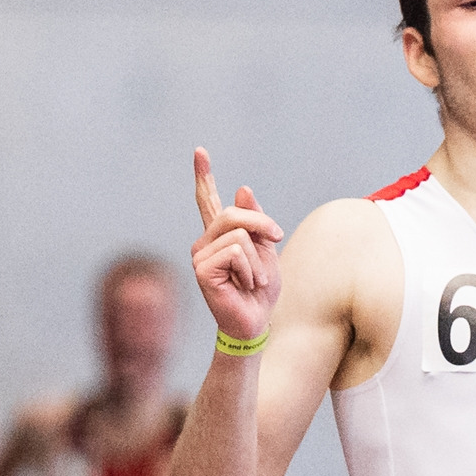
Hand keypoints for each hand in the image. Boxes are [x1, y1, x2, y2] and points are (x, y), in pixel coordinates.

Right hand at [191, 147, 284, 340]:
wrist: (256, 323)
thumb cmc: (260, 291)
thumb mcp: (266, 250)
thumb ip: (256, 221)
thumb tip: (243, 189)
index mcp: (219, 235)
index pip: (209, 200)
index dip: (204, 175)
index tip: (200, 151)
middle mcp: (205, 242)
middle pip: (234, 213)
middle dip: (262, 227)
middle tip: (275, 242)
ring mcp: (200, 255)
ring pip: (239, 234)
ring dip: (258, 261)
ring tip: (252, 281)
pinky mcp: (201, 269)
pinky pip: (236, 252)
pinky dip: (250, 270)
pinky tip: (243, 287)